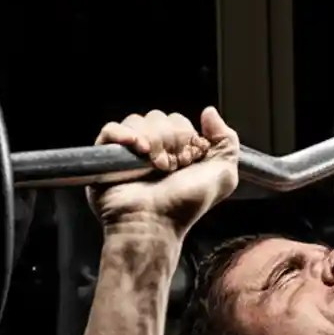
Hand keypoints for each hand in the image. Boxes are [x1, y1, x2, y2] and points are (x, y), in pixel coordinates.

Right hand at [89, 107, 239, 237]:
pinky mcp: (106, 157)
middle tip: (168, 167)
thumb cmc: (186, 205)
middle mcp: (154, 149)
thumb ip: (226, 141)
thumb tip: (209, 111)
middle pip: (159, 117)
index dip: (185, 136)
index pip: (179, 121)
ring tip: (153, 165)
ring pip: (137, 121)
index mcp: (178, 150)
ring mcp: (129, 153)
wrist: (154, 223)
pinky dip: (123, 134)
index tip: (187, 160)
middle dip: (168, 139)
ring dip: (150, 140)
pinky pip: (111, 129)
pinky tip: (136, 149)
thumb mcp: (222, 175)